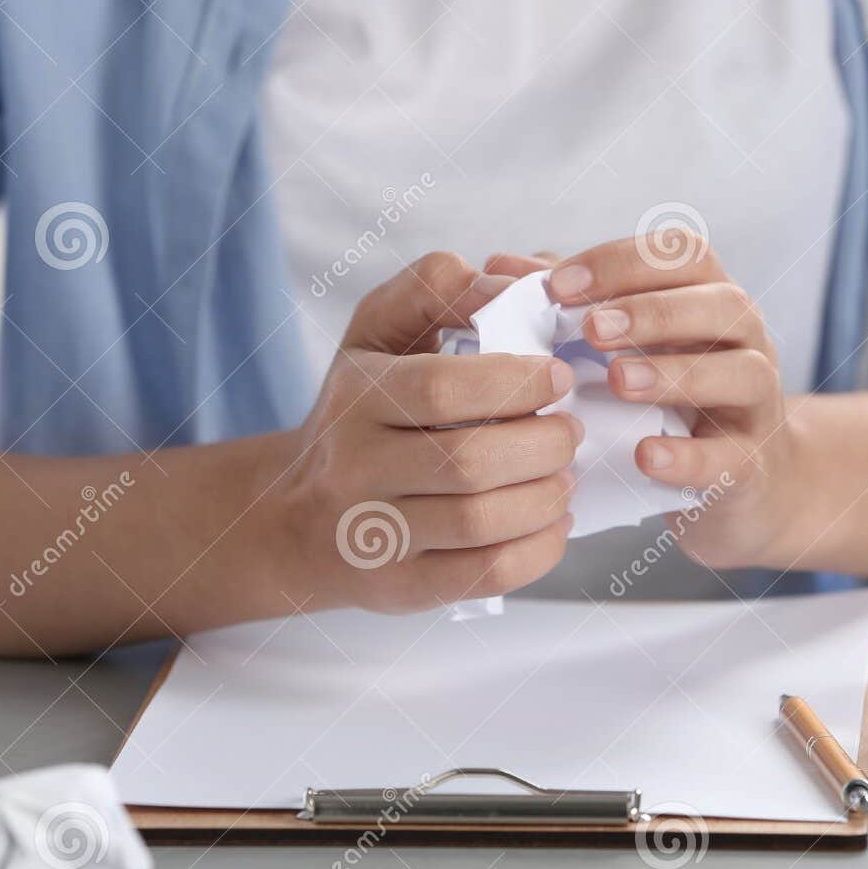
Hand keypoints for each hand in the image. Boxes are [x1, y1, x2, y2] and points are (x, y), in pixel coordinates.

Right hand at [271, 253, 579, 612]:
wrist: (298, 517)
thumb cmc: (362, 410)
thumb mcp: (379, 330)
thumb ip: (441, 285)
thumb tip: (519, 279)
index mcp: (354, 397)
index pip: (439, 389)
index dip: (515, 382)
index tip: (559, 377)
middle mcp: (354, 469)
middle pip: (469, 462)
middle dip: (544, 444)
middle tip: (569, 431)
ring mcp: (375, 536)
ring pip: (481, 524)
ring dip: (546, 496)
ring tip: (564, 475)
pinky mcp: (399, 588)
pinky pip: (483, 576)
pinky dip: (538, 549)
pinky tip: (552, 522)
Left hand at [487, 238, 794, 569]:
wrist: (733, 486)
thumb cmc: (662, 404)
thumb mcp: (618, 350)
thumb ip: (567, 306)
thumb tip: (500, 268)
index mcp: (708, 299)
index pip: (683, 256)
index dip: (623, 263)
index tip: (558, 286)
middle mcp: (744, 341)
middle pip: (722, 304)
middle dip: (653, 313)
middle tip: (591, 329)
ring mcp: (757, 404)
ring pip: (742, 373)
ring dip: (677, 373)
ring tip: (617, 381)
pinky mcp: (752, 466)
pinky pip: (732, 458)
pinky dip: (688, 457)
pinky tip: (644, 456)